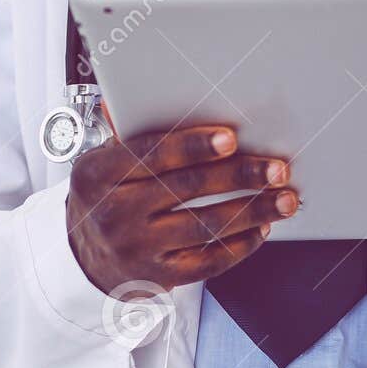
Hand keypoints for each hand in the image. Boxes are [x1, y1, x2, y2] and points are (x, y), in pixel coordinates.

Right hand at [66, 124, 297, 296]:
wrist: (82, 260)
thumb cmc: (103, 199)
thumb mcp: (101, 163)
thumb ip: (130, 134)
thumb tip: (153, 91)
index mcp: (99, 175)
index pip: (151, 155)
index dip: (193, 146)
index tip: (230, 139)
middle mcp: (116, 213)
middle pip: (186, 189)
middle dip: (238, 177)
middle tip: (276, 168)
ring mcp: (137, 248)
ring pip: (204, 226)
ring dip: (252, 211)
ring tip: (284, 199)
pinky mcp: (158, 276)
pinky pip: (207, 262)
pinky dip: (239, 246)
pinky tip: (261, 228)